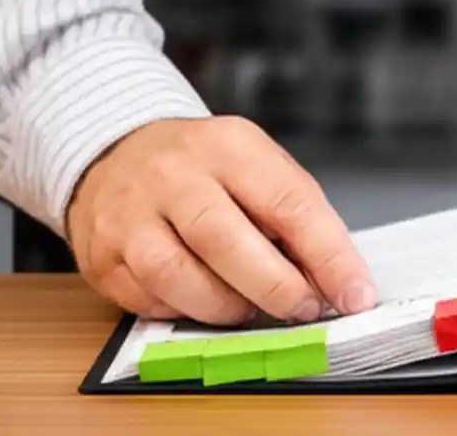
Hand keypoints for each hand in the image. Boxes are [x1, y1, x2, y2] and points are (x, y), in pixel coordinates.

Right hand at [67, 116, 376, 324]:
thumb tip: (337, 280)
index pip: (288, 203)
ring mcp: (129, 215)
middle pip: (227, 241)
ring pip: (179, 278)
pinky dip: (185, 311)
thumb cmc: (205, 169)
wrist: (118, 154)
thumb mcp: (258, 167)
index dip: (328, 255)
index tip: (355, 293)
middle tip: (305, 309)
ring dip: (227, 307)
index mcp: (229, 146)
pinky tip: (203, 300)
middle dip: (276, 287)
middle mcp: (173, 175)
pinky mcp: (100, 255)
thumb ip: (296, 217)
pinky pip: (148, 300)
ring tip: (251, 306)